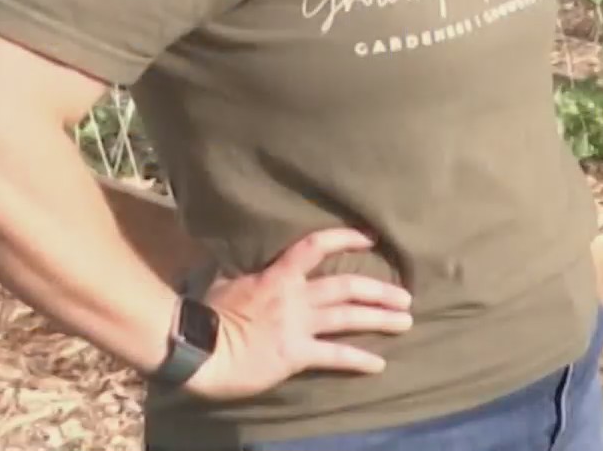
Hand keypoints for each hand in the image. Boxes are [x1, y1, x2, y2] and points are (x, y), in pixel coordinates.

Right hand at [184, 228, 413, 400]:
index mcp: (277, 275)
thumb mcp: (225, 281)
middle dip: (380, 290)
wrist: (196, 349)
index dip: (346, 239)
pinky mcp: (296, 355)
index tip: (371, 238)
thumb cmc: (203, 315)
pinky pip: (335, 356)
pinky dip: (359, 360)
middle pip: (348, 286)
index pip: (316, 246)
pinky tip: (379, 365)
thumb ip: (246, 270)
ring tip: (406, 322)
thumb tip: (241, 254)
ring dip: (381, 319)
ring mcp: (298, 325)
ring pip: (349, 317)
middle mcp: (295, 297)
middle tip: (406, 296)